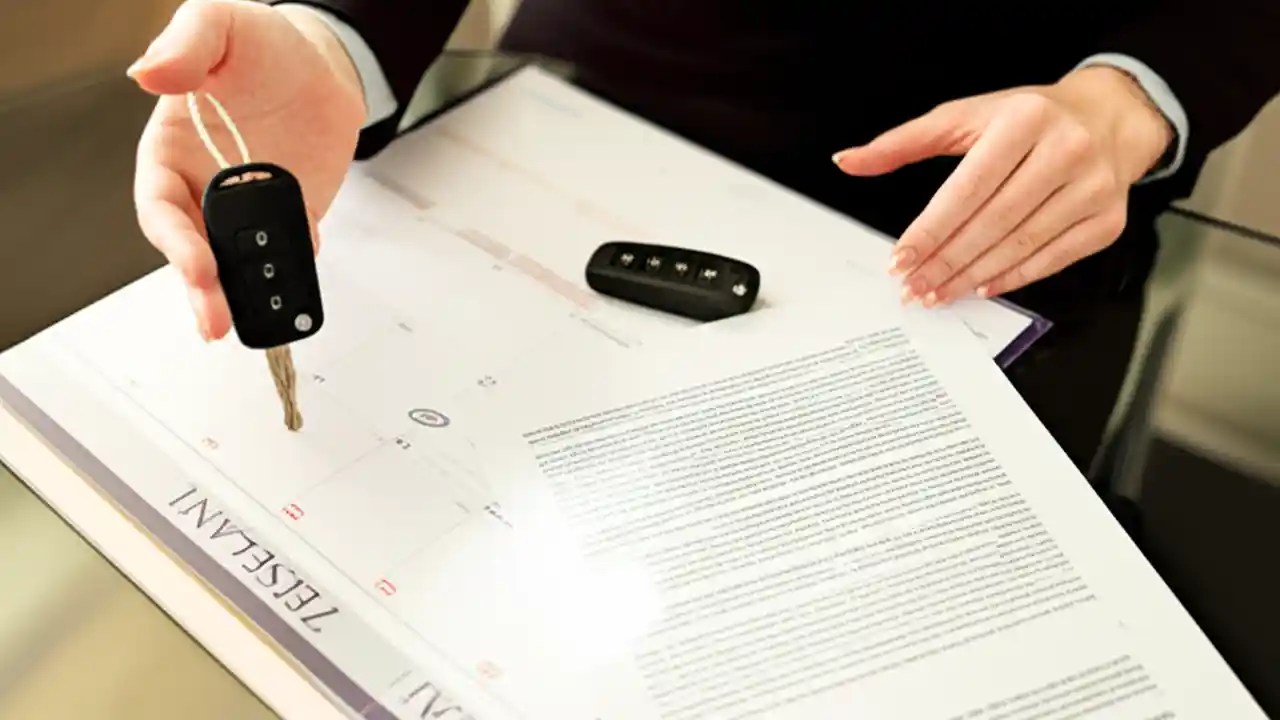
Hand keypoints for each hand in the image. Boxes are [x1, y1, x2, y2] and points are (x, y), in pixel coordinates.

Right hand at [129, 0, 365, 340]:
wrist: (321, 64)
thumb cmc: (260, 44)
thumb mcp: (219, 24)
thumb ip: (186, 45)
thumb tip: (149, 72)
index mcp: (169, 155)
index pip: (160, 210)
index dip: (175, 244)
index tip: (197, 266)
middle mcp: (204, 191)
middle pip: (195, 252)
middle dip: (204, 289)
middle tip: (218, 320)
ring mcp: (249, 210)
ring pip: (238, 264)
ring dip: (247, 292)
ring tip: (264, 319)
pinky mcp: (292, 217)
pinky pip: (290, 252)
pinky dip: (296, 269)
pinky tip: (304, 275)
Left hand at [832, 66, 1172, 305]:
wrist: (1109, 118)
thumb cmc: (1029, 118)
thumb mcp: (966, 115)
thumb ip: (904, 141)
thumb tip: (848, 161)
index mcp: (1025, 120)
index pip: (967, 187)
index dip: (931, 229)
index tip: (900, 258)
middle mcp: (1065, 151)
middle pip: (993, 221)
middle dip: (946, 261)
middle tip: (913, 286)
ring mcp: (1092, 188)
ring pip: (1021, 245)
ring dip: (972, 276)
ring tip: (937, 292)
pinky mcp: (1107, 220)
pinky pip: (1053, 259)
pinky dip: (1013, 278)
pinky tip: (981, 286)